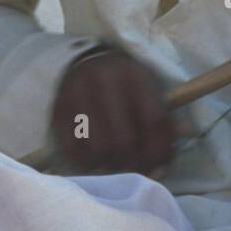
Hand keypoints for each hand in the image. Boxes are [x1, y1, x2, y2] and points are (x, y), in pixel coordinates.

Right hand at [49, 51, 175, 176]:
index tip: (161, 167)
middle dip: (134, 164)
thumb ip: (164, 121)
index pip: (153, 122)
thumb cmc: (127, 84)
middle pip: (123, 141)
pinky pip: (72, 149)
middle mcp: (105, 82)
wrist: (89, 61)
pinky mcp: (58, 108)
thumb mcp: (150, 90)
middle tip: (137, 169)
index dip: (159, 152)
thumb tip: (172, 154)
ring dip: (109, 167)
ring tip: (117, 165)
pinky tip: (96, 160)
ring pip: (97, 150)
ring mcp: (77, 95)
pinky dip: (86, 163)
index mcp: (135, 76)